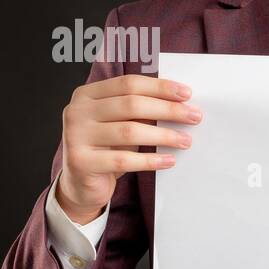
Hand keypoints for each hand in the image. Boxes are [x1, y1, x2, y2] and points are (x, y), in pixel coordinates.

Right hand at [56, 74, 202, 224]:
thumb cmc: (105, 150)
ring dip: (163, 135)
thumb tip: (179, 102)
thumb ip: (138, 110)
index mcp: (86, 94)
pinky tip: (168, 160)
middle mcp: (77, 111)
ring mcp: (75, 136)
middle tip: (193, 116)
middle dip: (167, 109)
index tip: (186, 94)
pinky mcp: (80, 161)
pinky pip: (123, 160)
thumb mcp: (118, 123)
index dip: (159, 87)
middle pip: (130, 104)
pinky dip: (150, 160)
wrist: (80, 185)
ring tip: (185, 140)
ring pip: (129, 131)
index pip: (128, 84)